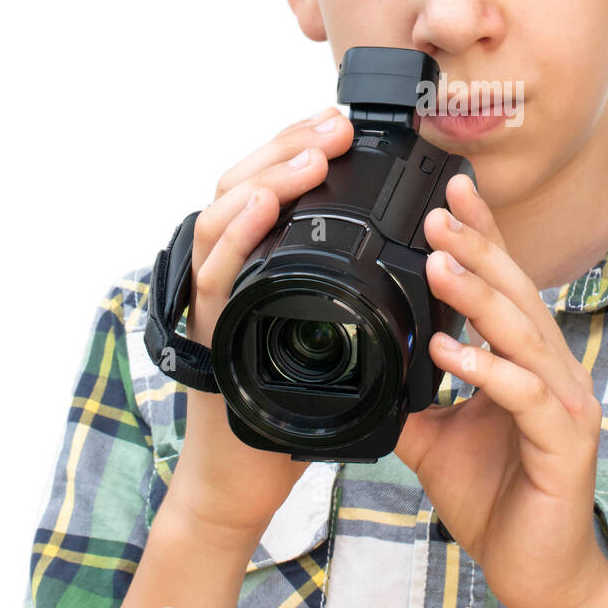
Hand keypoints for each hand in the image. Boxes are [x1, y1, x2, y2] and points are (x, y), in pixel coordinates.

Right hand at [164, 105, 354, 547]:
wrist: (244, 482)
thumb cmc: (285, 409)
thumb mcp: (322, 335)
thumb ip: (340, 292)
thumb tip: (397, 251)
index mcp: (256, 268)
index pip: (265, 188)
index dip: (298, 148)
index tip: (343, 124)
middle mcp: (225, 274)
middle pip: (240, 186)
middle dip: (288, 148)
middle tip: (335, 125)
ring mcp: (212, 300)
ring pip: (222, 217)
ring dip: (268, 178)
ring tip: (311, 153)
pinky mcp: (210, 333)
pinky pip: (216, 276)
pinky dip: (237, 236)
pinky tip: (262, 206)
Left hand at [393, 173, 607, 607]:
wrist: (537, 572)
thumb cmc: (498, 498)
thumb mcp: (436, 440)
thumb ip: (408, 397)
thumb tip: (362, 365)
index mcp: (525, 360)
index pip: (502, 284)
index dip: (480, 235)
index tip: (449, 191)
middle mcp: (552, 369)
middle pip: (516, 292)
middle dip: (477, 246)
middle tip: (437, 208)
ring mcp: (566, 401)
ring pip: (523, 332)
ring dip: (479, 295)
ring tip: (439, 261)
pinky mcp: (566, 440)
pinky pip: (525, 394)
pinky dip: (487, 369)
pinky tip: (449, 353)